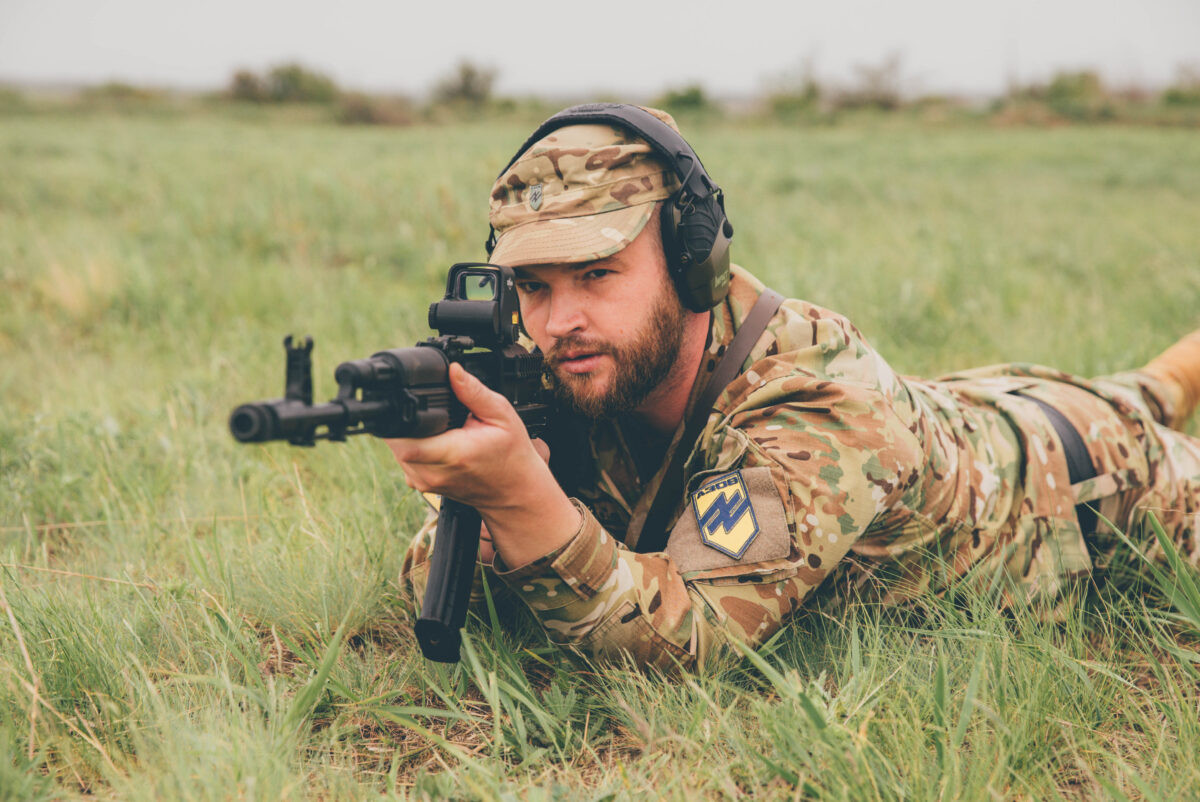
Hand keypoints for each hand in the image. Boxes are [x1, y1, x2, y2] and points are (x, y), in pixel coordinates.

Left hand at [387, 363, 579, 566]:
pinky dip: (411, 447)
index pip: (405, 439)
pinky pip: (403, 461)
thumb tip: (453, 370)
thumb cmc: (512, 455)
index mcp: (453, 453)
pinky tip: (433, 440)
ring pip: (396, 451)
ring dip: (407, 434)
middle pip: (395, 441)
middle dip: (404, 422)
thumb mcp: (501, 415)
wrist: (515, 491)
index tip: (411, 403)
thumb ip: (474, 392)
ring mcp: (425, 483)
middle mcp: (433, 473)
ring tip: (434, 425)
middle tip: (427, 411)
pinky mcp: (422, 486)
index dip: (401, 417)